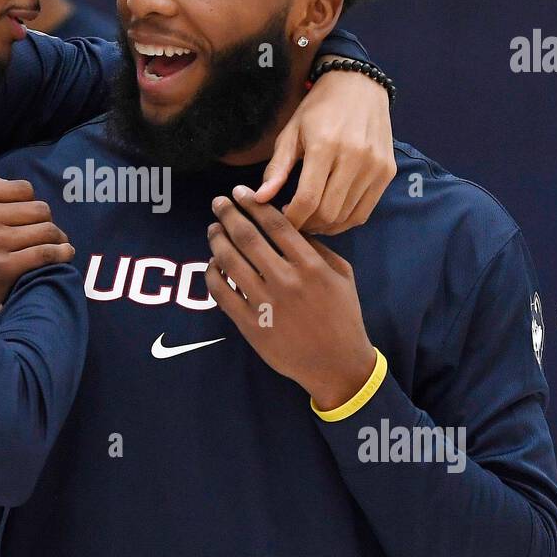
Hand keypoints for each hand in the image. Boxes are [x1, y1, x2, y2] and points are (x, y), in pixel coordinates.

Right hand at [0, 171, 73, 314]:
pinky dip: (61, 254)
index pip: (23, 189)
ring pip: (46, 231)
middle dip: (46, 222)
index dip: (31, 203)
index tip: (31, 216)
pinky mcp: (2, 268)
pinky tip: (64, 255)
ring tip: (60, 244)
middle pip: (39, 209)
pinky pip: (45, 254)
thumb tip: (6, 182)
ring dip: (58, 238)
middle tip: (47, 233)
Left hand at [205, 185, 376, 409]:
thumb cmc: (343, 316)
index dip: (254, 205)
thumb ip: (317, 248)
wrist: (337, 364)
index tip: (241, 192)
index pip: (276, 225)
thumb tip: (290, 224)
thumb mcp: (342, 275)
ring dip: (217, 240)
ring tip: (213, 228)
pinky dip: (213, 274)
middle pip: (248, 238)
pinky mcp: (250, 325)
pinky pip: (222, 293)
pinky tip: (212, 264)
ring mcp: (266, 304)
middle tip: (218, 202)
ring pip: (230, 262)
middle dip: (229, 214)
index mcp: (311, 266)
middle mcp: (286, 281)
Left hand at [254, 69, 395, 234]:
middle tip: (295, 220)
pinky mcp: (387, 171)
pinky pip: (365, 211)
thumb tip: (259, 199)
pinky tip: (331, 214)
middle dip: (307, 224)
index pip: (307, 200)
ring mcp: (375, 166)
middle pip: (328, 213)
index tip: (282, 219)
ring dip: (326, 226)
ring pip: (347, 216)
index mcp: (325, 146)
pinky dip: (346, 220)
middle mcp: (355, 157)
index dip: (292, 219)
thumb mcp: (291, 132)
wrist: (359, 86)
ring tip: (311, 218)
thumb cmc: (318, 109)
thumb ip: (277, 168)